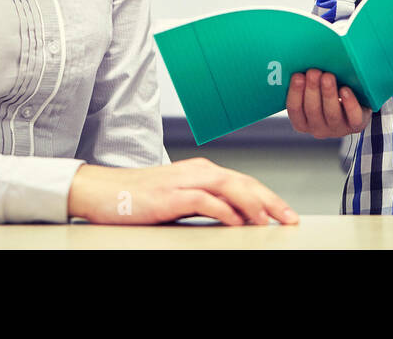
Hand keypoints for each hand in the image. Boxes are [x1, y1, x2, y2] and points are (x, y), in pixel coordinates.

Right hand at [67, 158, 299, 225]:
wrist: (103, 191)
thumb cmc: (139, 197)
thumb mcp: (179, 198)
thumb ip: (205, 202)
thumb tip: (235, 218)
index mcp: (201, 170)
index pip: (243, 182)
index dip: (268, 197)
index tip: (285, 212)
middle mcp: (197, 170)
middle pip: (243, 182)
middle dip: (270, 200)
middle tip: (289, 217)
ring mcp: (184, 180)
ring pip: (230, 187)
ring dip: (253, 204)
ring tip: (269, 221)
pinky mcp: (171, 194)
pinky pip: (205, 201)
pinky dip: (224, 211)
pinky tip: (237, 222)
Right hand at [286, 68, 368, 138]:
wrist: (353, 109)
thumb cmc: (328, 95)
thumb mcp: (314, 92)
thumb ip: (306, 81)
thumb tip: (302, 60)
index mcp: (303, 121)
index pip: (295, 110)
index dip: (295, 93)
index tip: (297, 75)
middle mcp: (318, 128)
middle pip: (313, 110)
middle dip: (312, 89)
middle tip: (313, 72)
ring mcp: (337, 129)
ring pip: (332, 113)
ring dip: (329, 93)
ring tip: (328, 76)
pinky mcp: (355, 125)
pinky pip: (353, 117)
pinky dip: (349, 103)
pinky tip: (345, 90)